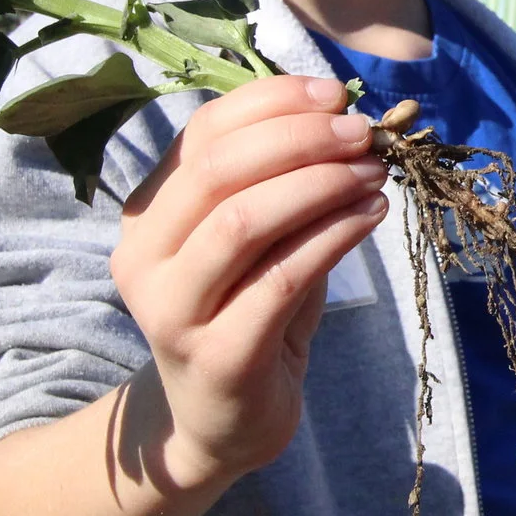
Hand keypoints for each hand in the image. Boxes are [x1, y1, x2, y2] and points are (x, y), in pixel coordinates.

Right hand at [108, 75, 389, 489]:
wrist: (223, 421)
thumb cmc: (247, 313)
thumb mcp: (256, 239)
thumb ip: (277, 180)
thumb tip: (342, 114)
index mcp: (146, 214)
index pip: (203, 133)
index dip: (273, 102)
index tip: (336, 93)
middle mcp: (142, 257)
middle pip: (218, 170)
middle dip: (301, 138)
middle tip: (362, 134)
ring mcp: (172, 310)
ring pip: (243, 220)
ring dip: (321, 185)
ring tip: (373, 174)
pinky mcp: (215, 356)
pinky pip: (281, 280)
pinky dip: (333, 237)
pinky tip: (369, 216)